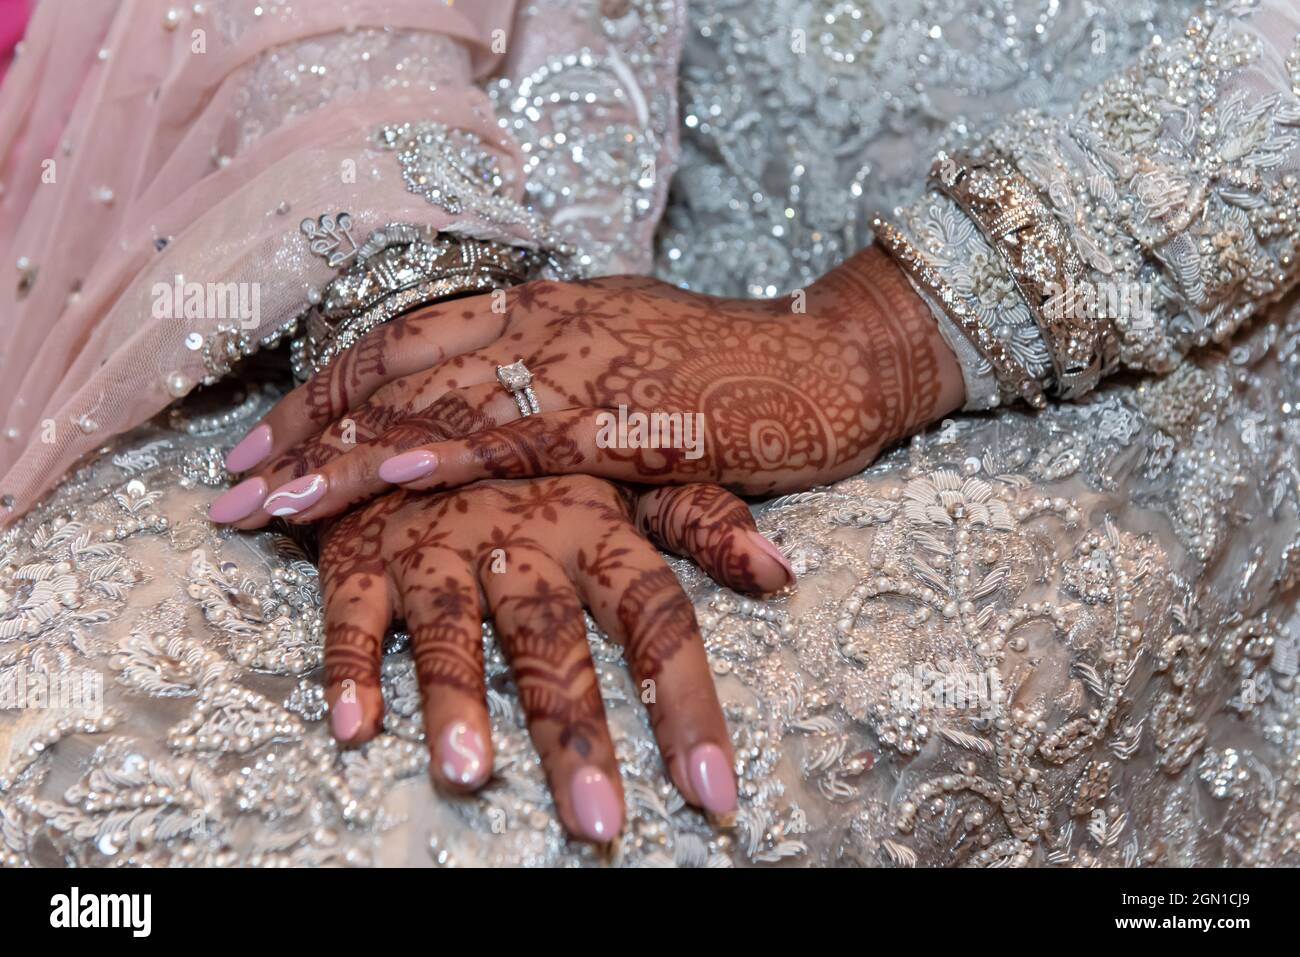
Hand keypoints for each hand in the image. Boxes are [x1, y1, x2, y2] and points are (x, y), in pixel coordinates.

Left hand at [214, 245, 964, 525]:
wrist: (835, 365)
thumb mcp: (627, 363)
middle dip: (306, 429)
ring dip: (348, 454)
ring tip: (273, 503)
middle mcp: (549, 324)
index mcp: (543, 309)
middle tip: (233, 486)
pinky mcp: (631, 416)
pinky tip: (384, 477)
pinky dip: (446, 454)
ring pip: (442, 402)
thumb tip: (486, 405)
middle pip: (399, 368)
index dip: (325, 393)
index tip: (262, 445)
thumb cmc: (734, 377)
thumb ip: (554, 381)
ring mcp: (587, 365)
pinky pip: (522, 434)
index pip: (405, 343)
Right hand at [316, 474, 792, 841]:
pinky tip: (352, 728)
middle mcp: (519, 535)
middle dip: (576, 732)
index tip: (713, 793)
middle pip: (552, 639)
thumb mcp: (628, 473)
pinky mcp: (362, 547)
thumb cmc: (543, 453)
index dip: (686, 701)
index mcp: (594, 522)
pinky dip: (347, 665)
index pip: (655, 616)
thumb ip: (702, 522)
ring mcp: (436, 541)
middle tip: (599, 824)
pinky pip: (348, 608)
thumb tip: (783, 573)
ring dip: (454, 698)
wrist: (427, 386)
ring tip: (468, 776)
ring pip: (449, 624)